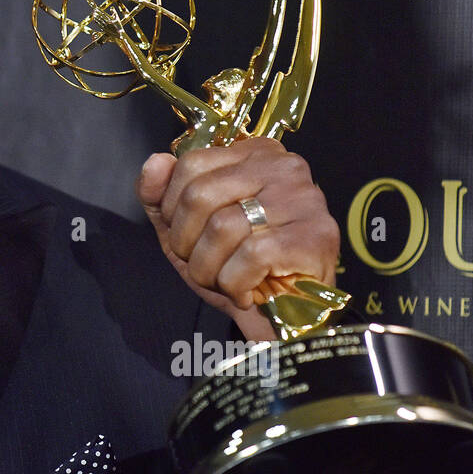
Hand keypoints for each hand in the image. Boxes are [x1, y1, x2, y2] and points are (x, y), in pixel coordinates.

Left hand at [136, 138, 339, 341]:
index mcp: (253, 154)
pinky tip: (246, 292)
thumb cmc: (234, 267)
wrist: (279, 319)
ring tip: (224, 281)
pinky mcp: (316, 235)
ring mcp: (305, 199)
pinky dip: (236, 284)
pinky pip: (252, 255)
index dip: (173, 208)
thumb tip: (155, 162)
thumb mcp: (183, 229)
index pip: (191, 163)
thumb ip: (159, 194)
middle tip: (203, 265)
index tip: (187, 235)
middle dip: (187, 242)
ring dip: (209, 269)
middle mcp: (283, 166)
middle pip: (201, 194)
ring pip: (223, 227)